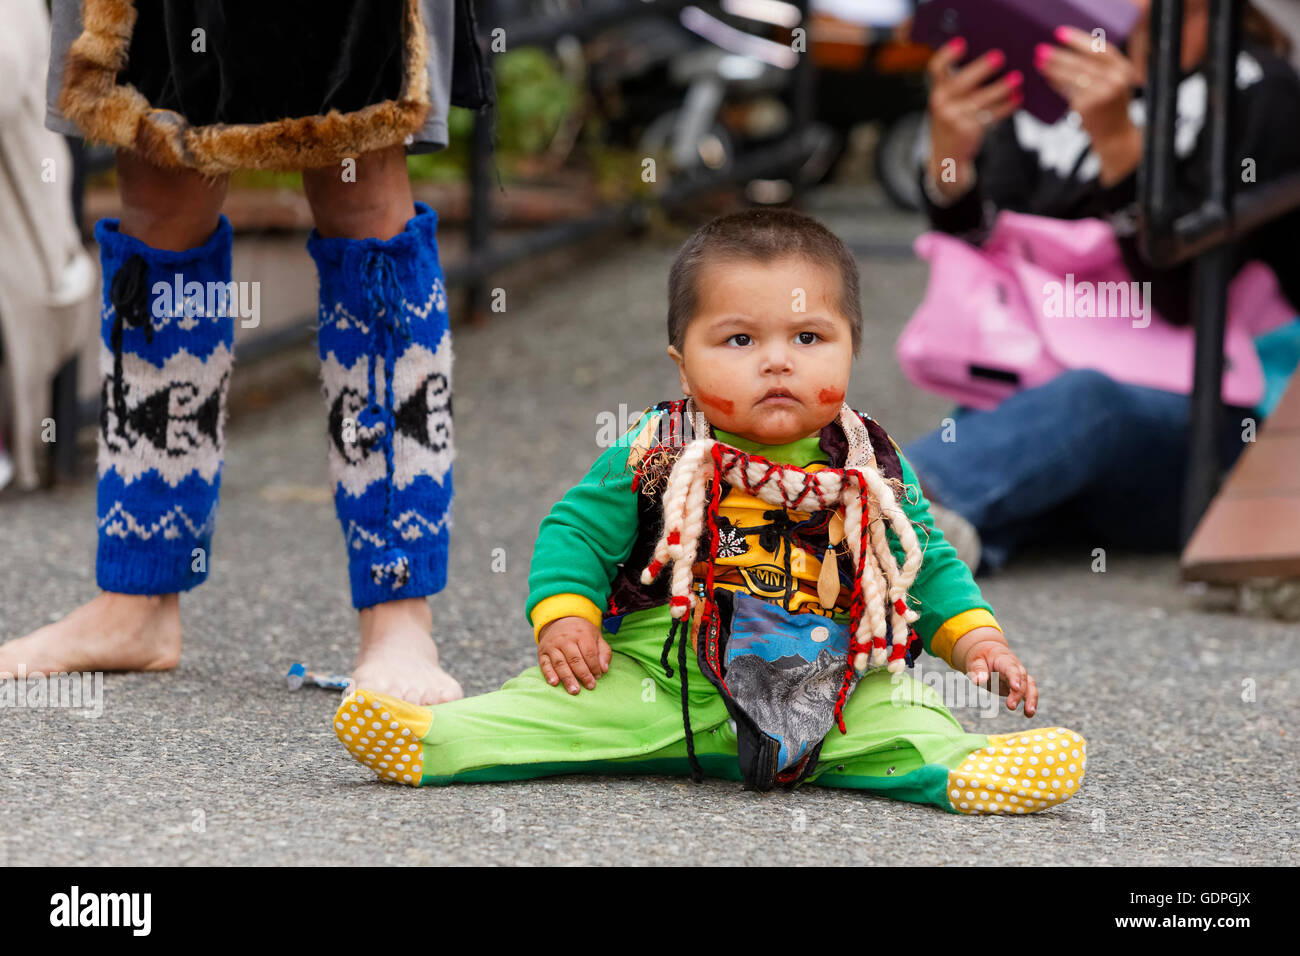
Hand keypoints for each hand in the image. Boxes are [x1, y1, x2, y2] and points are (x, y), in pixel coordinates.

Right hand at [537, 616, 610, 693]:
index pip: (589, 653)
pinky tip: (554, 683)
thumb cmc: (582, 632)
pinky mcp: (543, 652)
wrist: (560, 620)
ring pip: (560, 663)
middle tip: (590, 686)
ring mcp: (553, 645)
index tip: (598, 677)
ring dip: (567, 678)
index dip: (594, 666)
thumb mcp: (596, 636)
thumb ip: (604, 652)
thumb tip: (604, 669)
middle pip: (575, 659)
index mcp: (581, 634)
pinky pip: (544, 664)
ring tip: (574, 690)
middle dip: (583, 674)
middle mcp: (565, 639)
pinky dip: (549, 674)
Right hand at [925, 37, 1023, 200]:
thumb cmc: (953, 121)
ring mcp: (952, 118)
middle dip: (981, 69)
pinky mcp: (966, 131)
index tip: (961, 43)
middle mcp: (941, 103)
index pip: (936, 68)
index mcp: (937, 90)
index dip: (946, 55)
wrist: (947, 156)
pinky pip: (990, 116)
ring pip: (980, 100)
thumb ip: (961, 85)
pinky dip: (1005, 107)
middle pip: (961, 82)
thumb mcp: (949, 102)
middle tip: (1000, 57)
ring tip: (1017, 79)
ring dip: (1000, 89)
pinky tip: (1018, 99)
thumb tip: (996, 61)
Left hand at [951, 626, 1037, 716]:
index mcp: (1004, 659)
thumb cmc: (980, 657)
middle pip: (1022, 679)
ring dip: (1031, 699)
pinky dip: (1030, 702)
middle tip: (1011, 706)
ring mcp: (1019, 676)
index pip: (1011, 668)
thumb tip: (979, 681)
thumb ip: (978, 670)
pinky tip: (1029, 714)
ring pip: (1030, 686)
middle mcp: (1016, 667)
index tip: (1015, 688)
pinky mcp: (1020, 685)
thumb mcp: (975, 660)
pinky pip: (1029, 692)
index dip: (1015, 677)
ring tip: (1029, 713)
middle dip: (1019, 693)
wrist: (988, 652)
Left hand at [1035, 26, 1141, 183]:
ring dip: (1054, 69)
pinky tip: (1048, 80)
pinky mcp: (1088, 106)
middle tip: (1041, 51)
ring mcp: (1103, 93)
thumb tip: (1061, 56)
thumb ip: (1094, 69)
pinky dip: (1057, 84)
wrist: (1115, 135)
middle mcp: (1116, 79)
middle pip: (1082, 62)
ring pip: (1073, 76)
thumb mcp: (1109, 84)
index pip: (1100, 49)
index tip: (1060, 35)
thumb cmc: (1109, 107)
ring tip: (1039, 64)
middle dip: (1059, 56)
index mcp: (1124, 69)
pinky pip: (1068, 91)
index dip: (1079, 40)